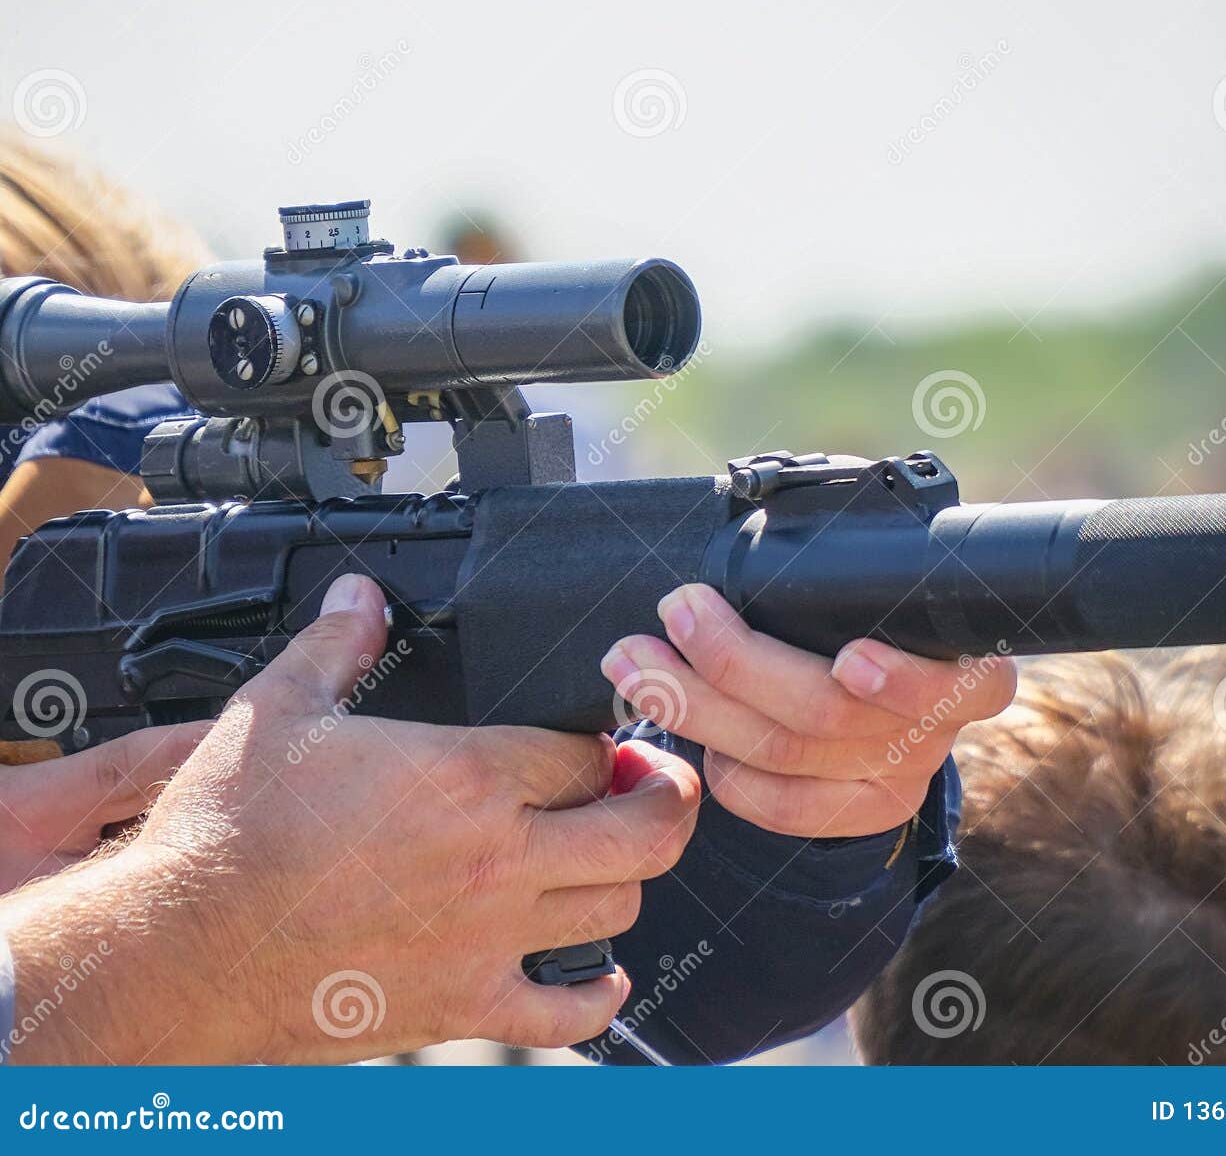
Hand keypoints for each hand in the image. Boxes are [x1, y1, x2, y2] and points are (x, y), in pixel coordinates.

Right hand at [1, 574, 699, 1063]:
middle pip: (643, 828)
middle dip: (666, 800)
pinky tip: (599, 976)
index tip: (605, 742)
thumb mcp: (276, 712)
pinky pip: (567, 1013)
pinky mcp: (463, 1003)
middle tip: (657, 787)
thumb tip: (361, 596)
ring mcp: (487, 936)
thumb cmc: (222, 835)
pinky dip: (597, 996)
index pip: (588, 751)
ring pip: (618, 907)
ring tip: (608, 860)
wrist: (174, 951)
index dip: (608, 741)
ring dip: (626, 880)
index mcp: (465, 774)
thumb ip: (337, 646)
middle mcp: (496, 856)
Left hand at [601, 583, 1015, 837]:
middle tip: (675, 612)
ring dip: (695, 705)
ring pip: (784, 754)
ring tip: (634, 663)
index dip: (901, 681)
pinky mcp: (856, 814)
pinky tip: (684, 727)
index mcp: (968, 668)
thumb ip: (855, 572)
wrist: (898, 695)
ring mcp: (897, 780)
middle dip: (735, 660)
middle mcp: (936, 731)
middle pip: (830, 714)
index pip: (957, 686)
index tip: (849, 659)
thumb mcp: (887, 586)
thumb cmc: (878, 615)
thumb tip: (757, 505)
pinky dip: (724, 766)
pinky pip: (777, 805)